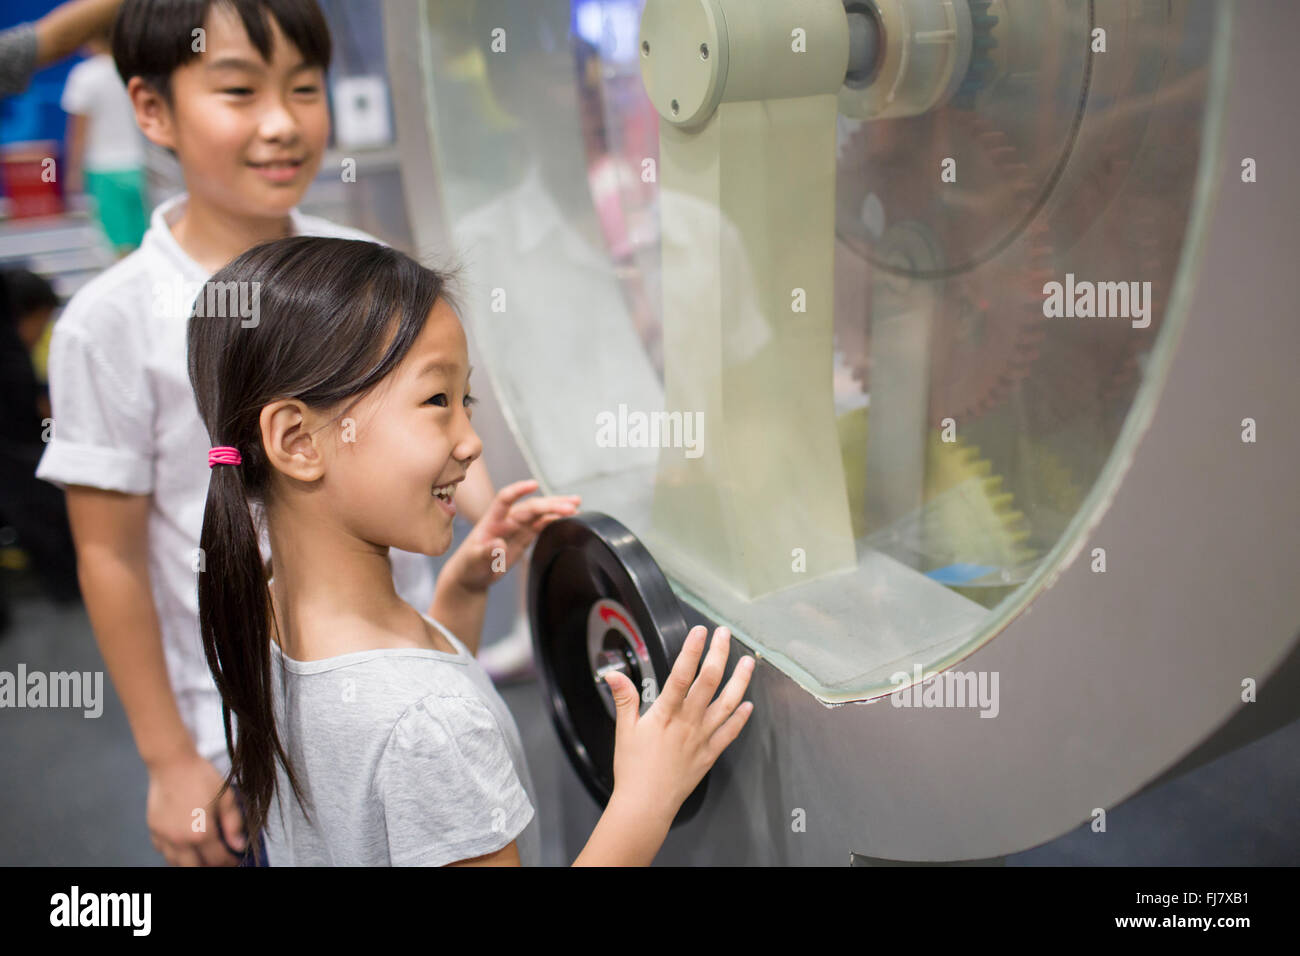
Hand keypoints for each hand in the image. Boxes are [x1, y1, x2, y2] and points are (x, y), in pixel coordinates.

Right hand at [145, 751, 245, 865]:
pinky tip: (184, 846)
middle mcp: (180, 840)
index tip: (235, 860)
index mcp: (201, 833)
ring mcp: (164, 837)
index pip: (218, 859)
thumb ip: (234, 824)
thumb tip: (239, 846)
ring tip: (203, 857)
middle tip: (220, 861)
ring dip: (191, 864)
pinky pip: (163, 852)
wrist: (172, 764)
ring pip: (176, 864)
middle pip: (196, 868)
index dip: (229, 862)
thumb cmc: (200, 777)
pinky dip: (174, 854)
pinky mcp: (153, 831)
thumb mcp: (226, 797)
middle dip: (210, 867)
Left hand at [449, 479, 578, 590]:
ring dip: (556, 508)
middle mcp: (506, 520)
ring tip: (576, 504)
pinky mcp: (523, 537)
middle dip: (550, 504)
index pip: (505, 499)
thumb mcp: (473, 561)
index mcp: (492, 521)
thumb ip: (486, 552)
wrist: (471, 575)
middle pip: (530, 507)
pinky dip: (554, 520)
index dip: (519, 491)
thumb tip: (499, 545)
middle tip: (571, 505)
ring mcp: (516, 528)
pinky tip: (569, 518)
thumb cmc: (468, 566)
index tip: (534, 485)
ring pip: (539, 513)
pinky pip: (541, 525)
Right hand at [605, 625, 754, 825]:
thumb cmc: (633, 769)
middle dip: (718, 654)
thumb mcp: (624, 730)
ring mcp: (702, 738)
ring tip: (748, 662)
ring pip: (727, 704)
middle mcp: (687, 723)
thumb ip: (624, 699)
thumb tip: (613, 674)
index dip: (692, 650)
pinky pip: (730, 733)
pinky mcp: (709, 754)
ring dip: (740, 681)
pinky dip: (740, 718)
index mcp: (665, 714)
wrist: (646, 805)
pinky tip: (748, 705)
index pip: (681, 675)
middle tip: (724, 634)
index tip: (699, 631)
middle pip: (709, 682)